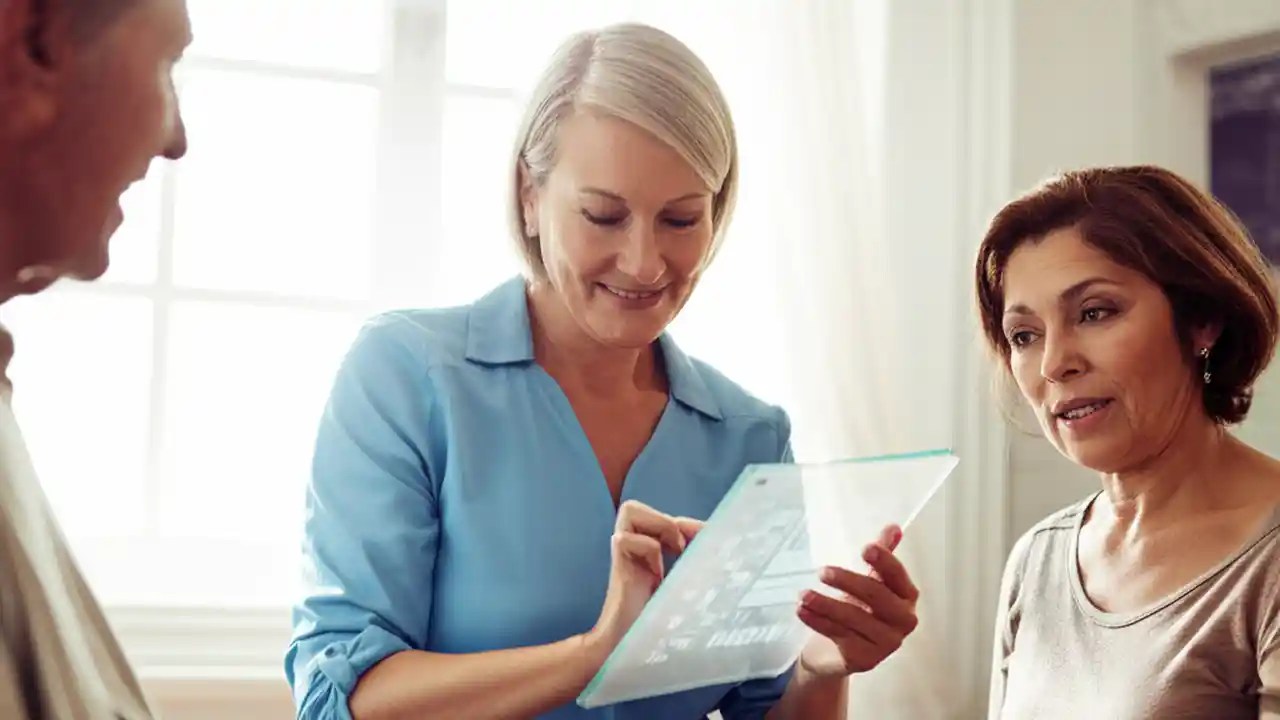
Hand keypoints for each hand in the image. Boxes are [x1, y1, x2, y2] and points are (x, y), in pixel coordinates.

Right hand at [583, 500, 701, 668]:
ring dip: (656, 526)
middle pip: (635, 508)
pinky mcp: (619, 566)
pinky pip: (626, 539)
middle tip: (680, 545)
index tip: (709, 537)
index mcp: (647, 553)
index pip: (663, 520)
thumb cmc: (656, 621)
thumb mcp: (680, 588)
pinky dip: (648, 549)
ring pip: (630, 511)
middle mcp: (633, 549)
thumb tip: (711, 543)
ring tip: (671, 550)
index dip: (688, 524)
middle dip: (664, 518)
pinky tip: (656, 573)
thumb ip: (690, 565)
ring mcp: (624, 555)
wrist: (625, 645)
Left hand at [795, 524, 918, 676]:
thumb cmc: (859, 608)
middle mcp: (903, 621)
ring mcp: (887, 643)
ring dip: (825, 604)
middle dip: (848, 581)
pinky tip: (802, 610)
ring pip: (853, 618)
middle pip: (876, 596)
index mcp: (907, 596)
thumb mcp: (870, 580)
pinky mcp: (866, 659)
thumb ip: (881, 555)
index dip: (884, 561)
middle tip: (822, 571)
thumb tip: (893, 527)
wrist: (840, 650)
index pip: (897, 575)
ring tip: (803, 594)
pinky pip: (838, 635)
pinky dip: (817, 621)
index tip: (865, 548)